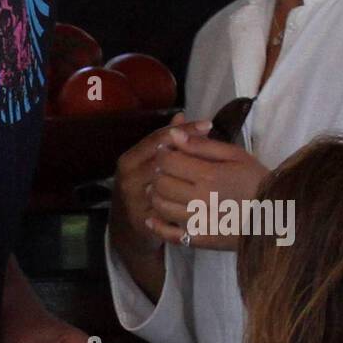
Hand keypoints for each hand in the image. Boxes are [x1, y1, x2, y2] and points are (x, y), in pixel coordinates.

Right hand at [110, 111, 213, 251]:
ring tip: (215, 167)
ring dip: (188, 175)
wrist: (125, 227)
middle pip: (162, 159)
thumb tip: (180, 116)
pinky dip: (186, 200)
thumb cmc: (142, 187)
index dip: (183, 130)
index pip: (157, 138)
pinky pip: (167, 207)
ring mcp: (134, 199)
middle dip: (188, 151)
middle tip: (216, 146)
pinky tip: (207, 193)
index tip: (208, 124)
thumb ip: (165, 141)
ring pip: (165, 183)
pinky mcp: (143, 219)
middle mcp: (128, 178)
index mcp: (130, 159)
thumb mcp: (150, 162)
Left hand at [146, 126, 270, 250]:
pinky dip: (156, 225)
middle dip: (158, 172)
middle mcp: (201, 199)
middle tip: (165, 170)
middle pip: (160, 183)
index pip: (168, 161)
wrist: (276, 215)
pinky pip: (169, 234)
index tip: (168, 152)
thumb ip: (202, 144)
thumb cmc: (256, 180)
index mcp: (209, 175)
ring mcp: (200, 221)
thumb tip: (173, 134)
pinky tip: (152, 217)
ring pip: (161, 207)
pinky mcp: (200, 239)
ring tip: (163, 189)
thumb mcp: (235, 155)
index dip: (163, 153)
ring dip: (156, 195)